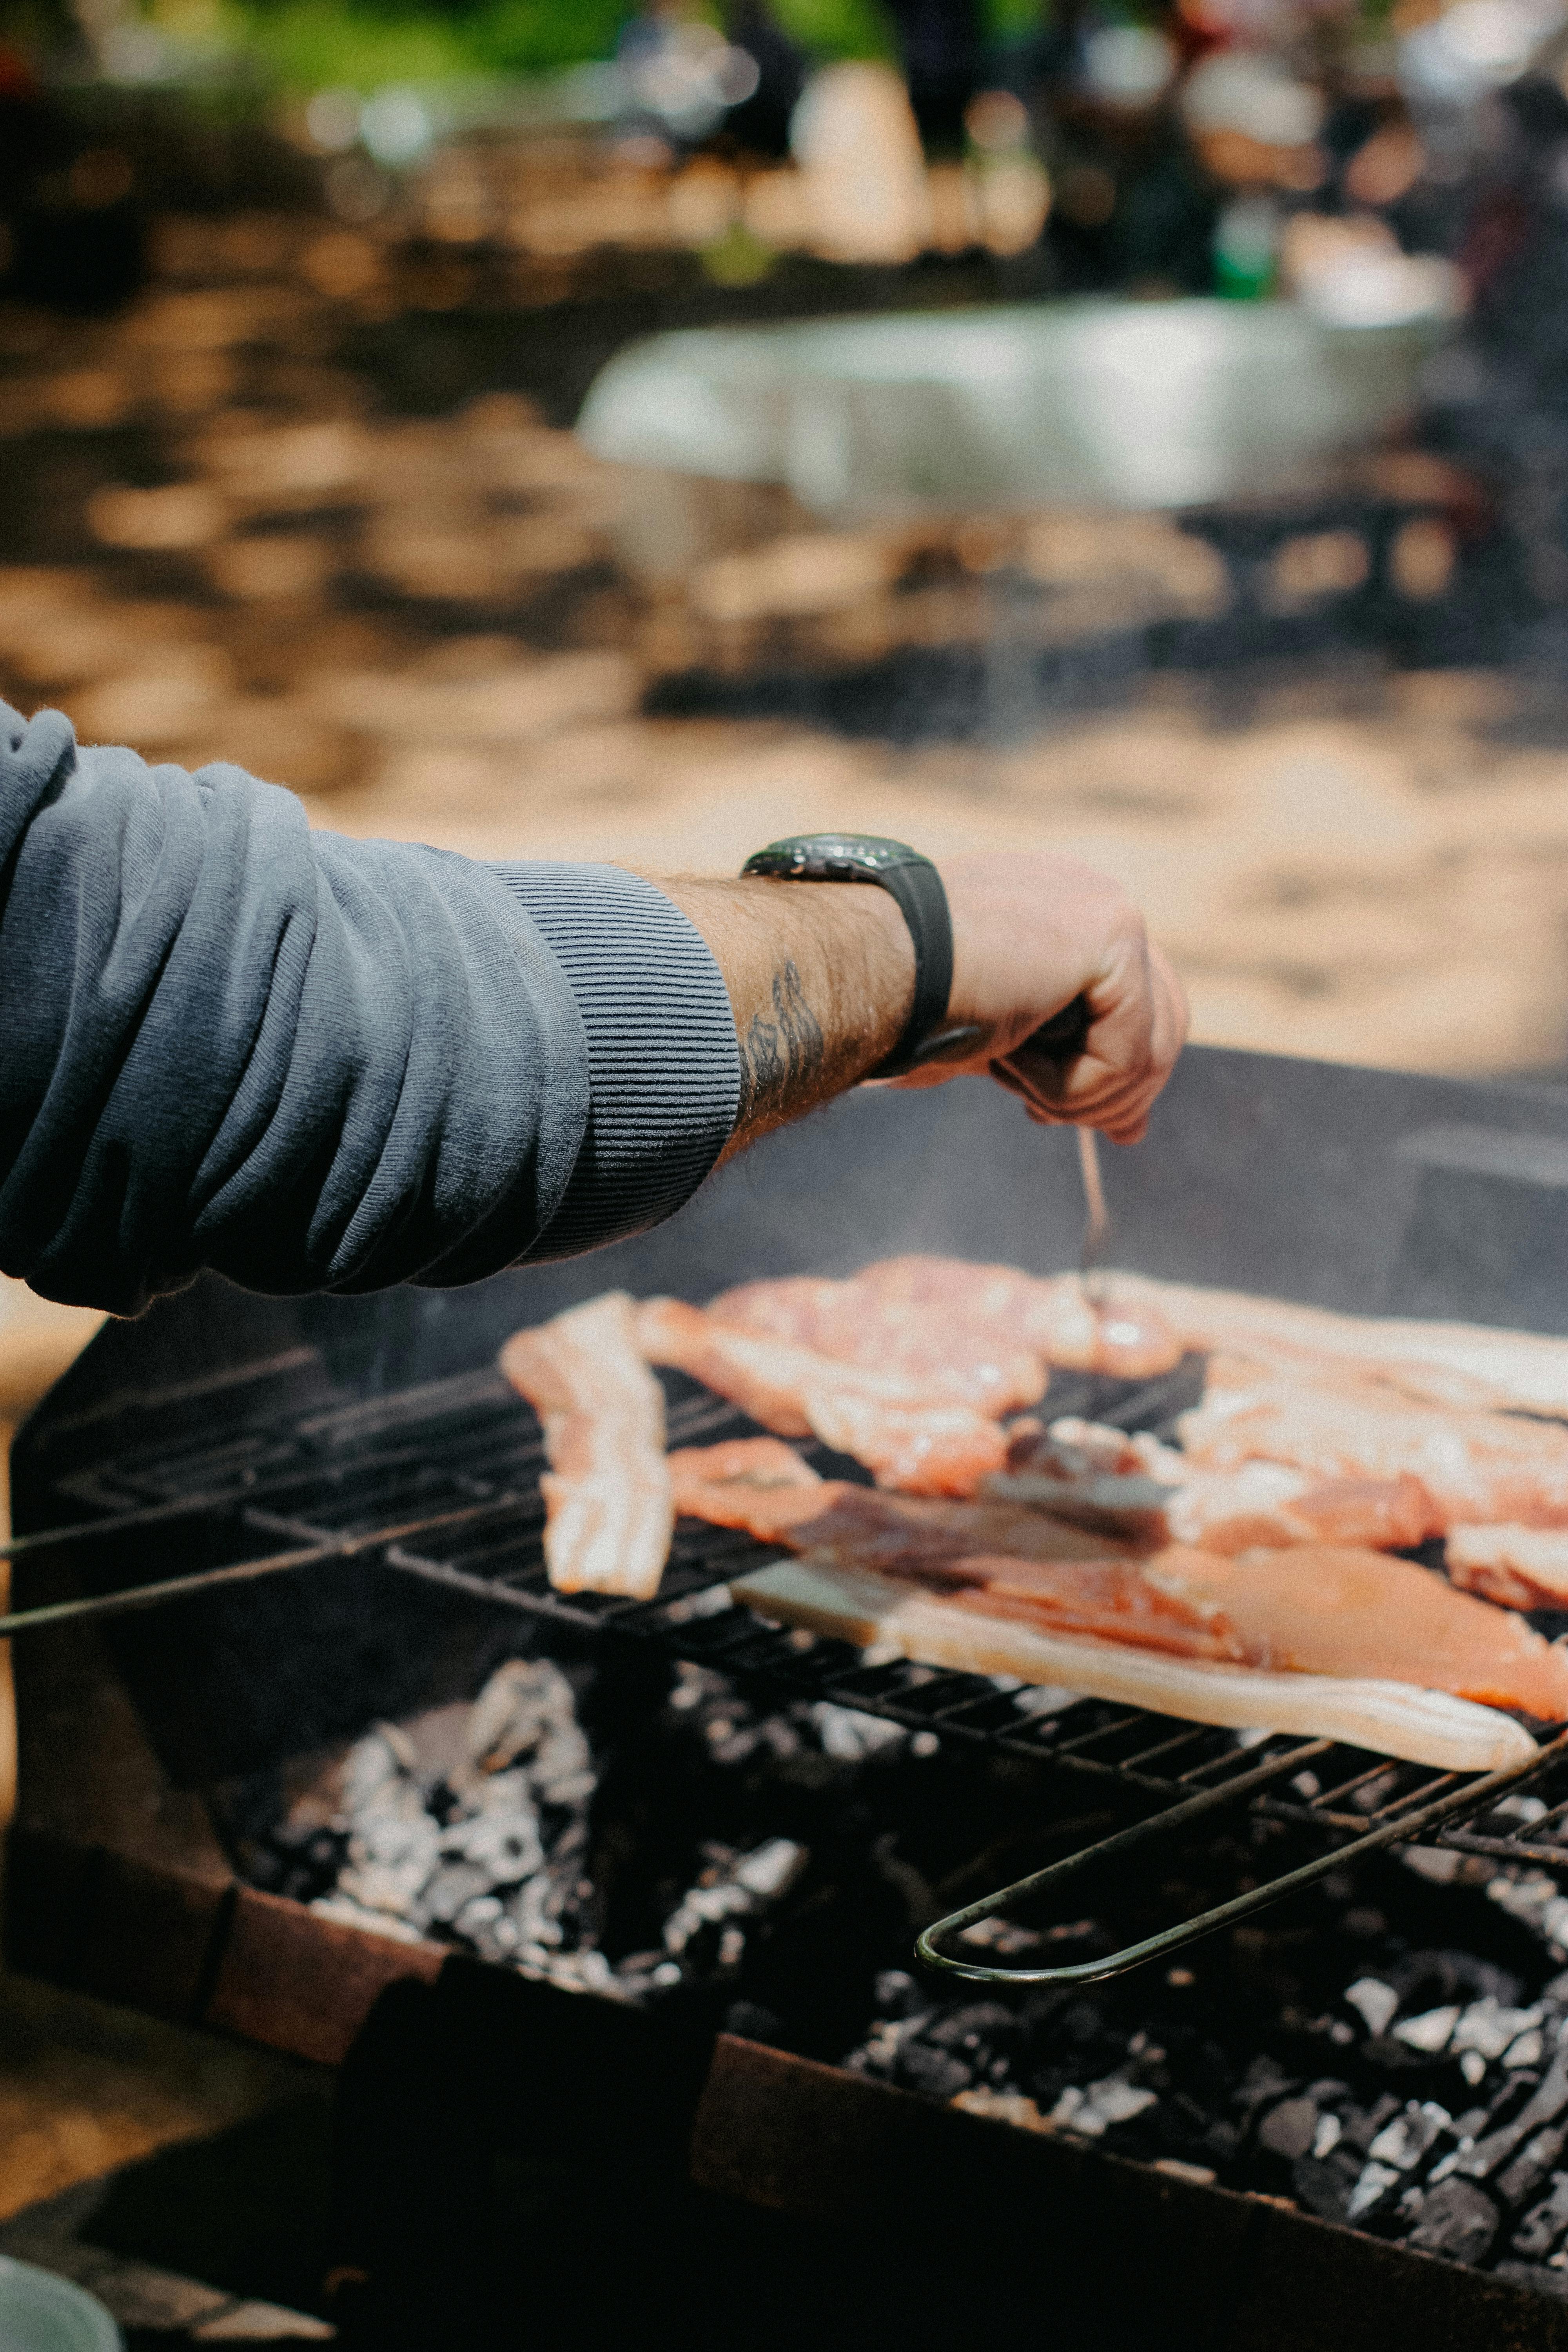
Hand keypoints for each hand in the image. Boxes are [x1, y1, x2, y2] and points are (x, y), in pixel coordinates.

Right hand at [887, 850, 1187, 1143]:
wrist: (862, 974)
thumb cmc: (904, 1009)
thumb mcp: (1008, 1046)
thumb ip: (1075, 1070)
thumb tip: (1133, 1130)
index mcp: (1064, 913)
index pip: (1139, 1003)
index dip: (1118, 1075)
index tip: (1063, 1114)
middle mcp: (1094, 898)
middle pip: (1164, 1028)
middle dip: (1109, 1095)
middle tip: (1041, 1114)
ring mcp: (1109, 910)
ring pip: (1153, 1050)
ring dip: (1078, 1097)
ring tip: (1011, 1081)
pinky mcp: (1112, 936)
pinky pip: (1127, 1056)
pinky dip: (1067, 1088)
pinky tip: (1006, 1059)